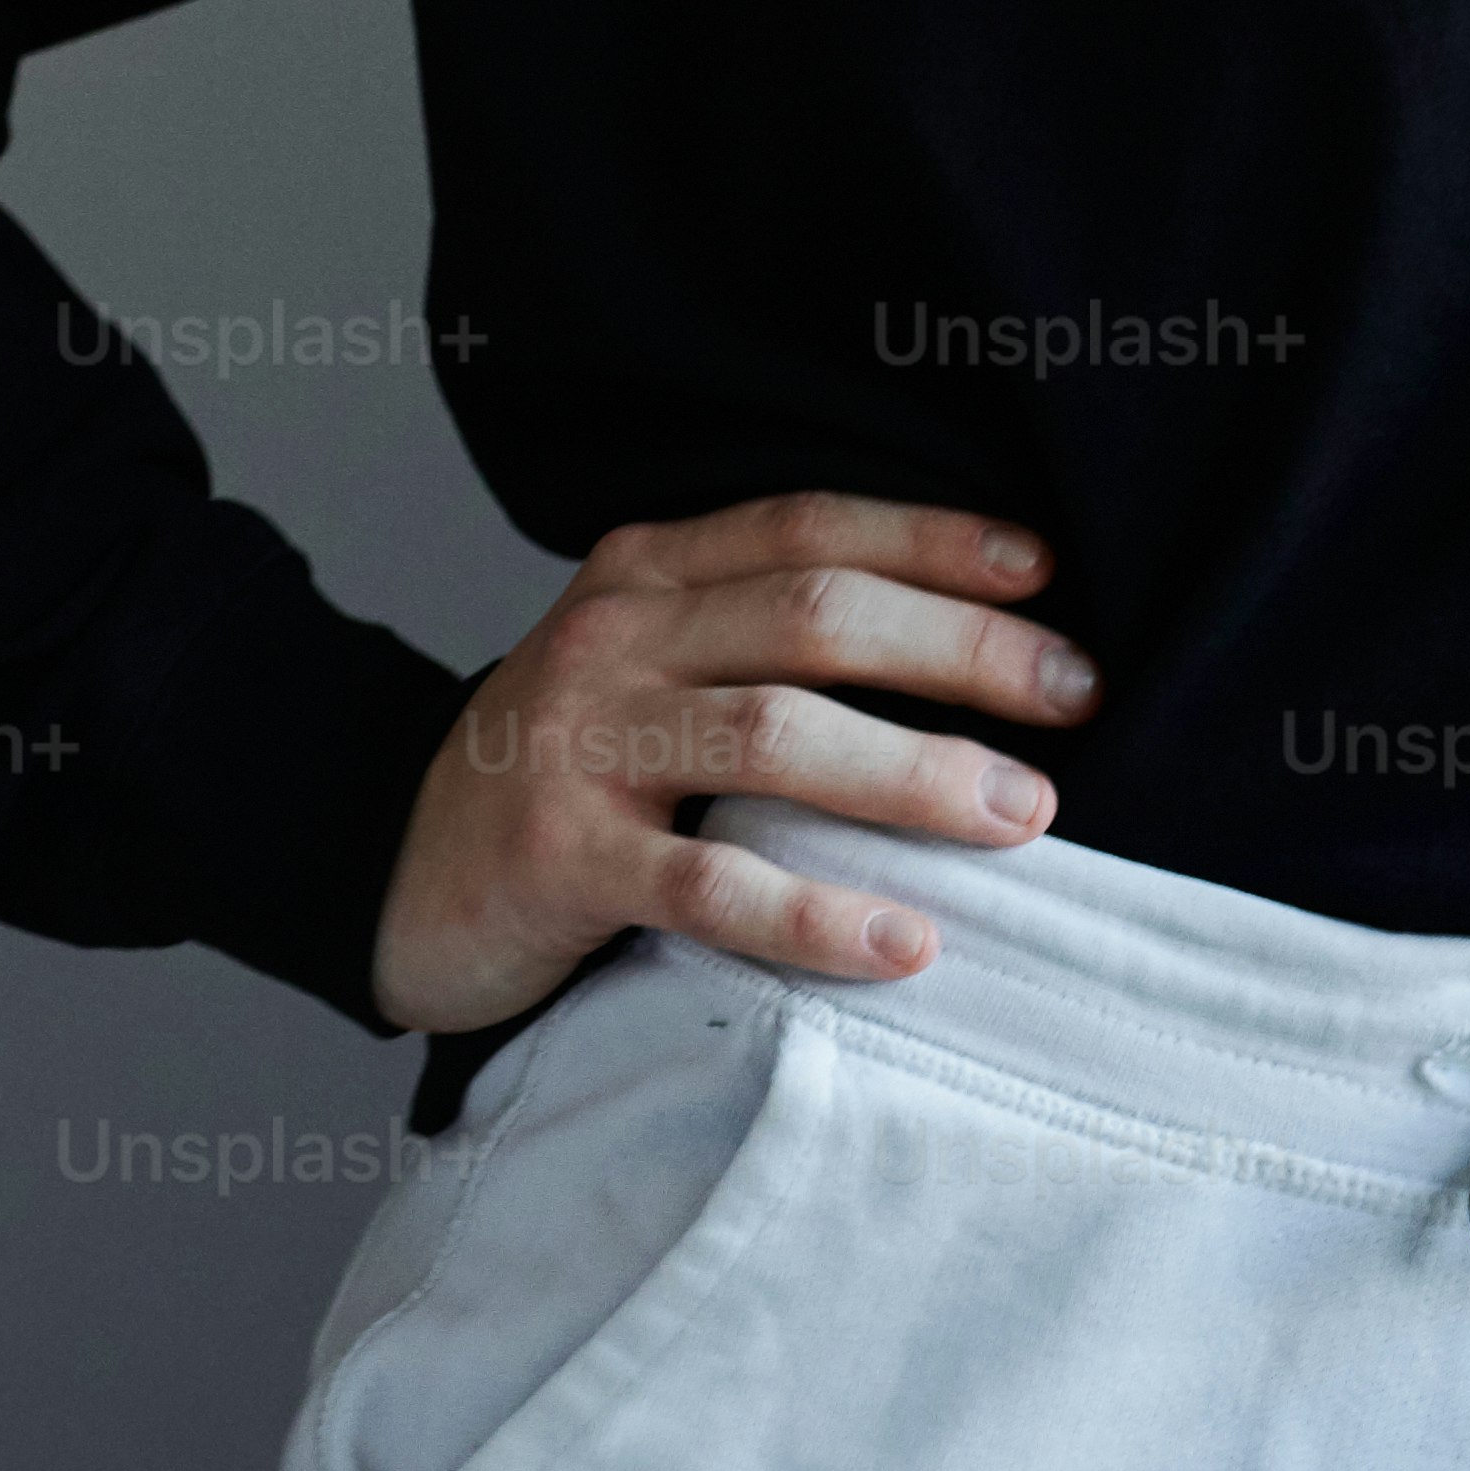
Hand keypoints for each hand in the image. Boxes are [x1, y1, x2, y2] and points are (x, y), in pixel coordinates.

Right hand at [369, 489, 1097, 1036]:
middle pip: (810, 616)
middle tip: (1078, 698)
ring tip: (1022, 815)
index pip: (805, 528)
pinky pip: (709, 882)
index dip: (931, 541)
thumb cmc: (569, 773)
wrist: (390, 868)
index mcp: (642, 575)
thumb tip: (978, 648)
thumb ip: (760, 639)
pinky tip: (908, 942)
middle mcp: (611, 641)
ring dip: (912, 773)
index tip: (1048, 577)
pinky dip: (818, 913)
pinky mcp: (559, 859)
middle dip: (960, 651)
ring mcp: (579, 747)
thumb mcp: (645, 667)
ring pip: (770, 734)